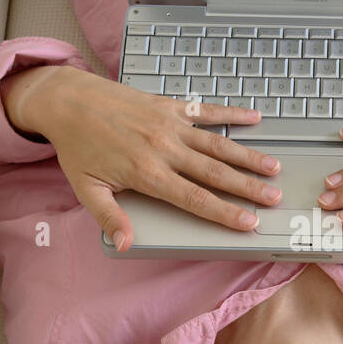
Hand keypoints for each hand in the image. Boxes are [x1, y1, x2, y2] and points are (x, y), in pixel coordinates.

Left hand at [9, 66, 281, 247]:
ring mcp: (170, 125)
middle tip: (274, 198)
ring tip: (273, 167)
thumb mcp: (86, 188)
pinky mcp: (169, 105)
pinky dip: (231, 114)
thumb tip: (125, 243)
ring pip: (218, 144)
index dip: (225, 212)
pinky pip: (206, 111)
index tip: (249, 222)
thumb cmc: (76, 146)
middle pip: (215, 173)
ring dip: (247, 156)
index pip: (195, 199)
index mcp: (148, 173)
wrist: (68, 100)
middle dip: (248, 188)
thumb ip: (109, 216)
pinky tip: (254, 119)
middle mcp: (164, 149)